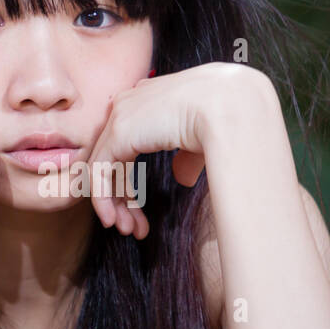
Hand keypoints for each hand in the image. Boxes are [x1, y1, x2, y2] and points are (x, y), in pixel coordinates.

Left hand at [84, 62, 274, 238]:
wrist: (230, 107)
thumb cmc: (227, 119)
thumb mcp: (202, 141)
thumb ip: (186, 157)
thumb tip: (181, 178)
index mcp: (150, 98)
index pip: (128, 144)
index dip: (131, 181)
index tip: (143, 211)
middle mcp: (131, 102)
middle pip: (114, 158)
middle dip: (122, 197)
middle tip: (131, 227)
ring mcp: (122, 115)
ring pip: (104, 167)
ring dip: (114, 203)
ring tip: (126, 230)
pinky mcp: (117, 132)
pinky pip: (98, 171)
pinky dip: (103, 198)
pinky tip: (113, 220)